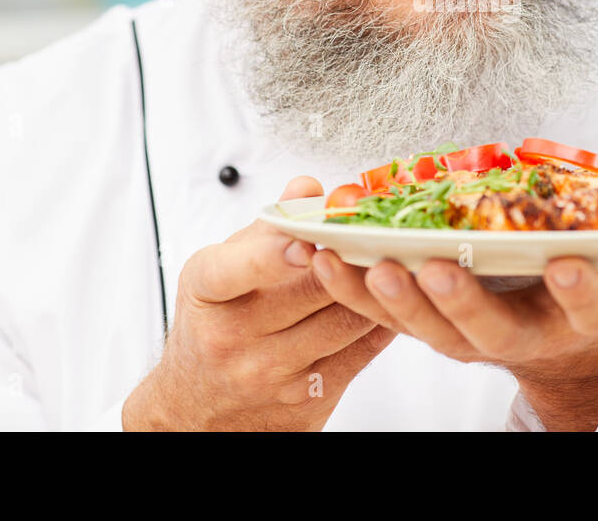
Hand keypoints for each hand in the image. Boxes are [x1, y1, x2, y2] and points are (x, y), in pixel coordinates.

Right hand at [122, 177, 394, 430]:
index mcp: (207, 291)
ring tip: (396, 259)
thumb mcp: (223, 269)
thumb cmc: (217, 322)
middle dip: (351, 256)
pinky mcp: (308, 397)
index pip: (235, 269)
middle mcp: (232, 336)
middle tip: (381, 229)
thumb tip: (309, 189)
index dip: (273, 254)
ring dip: (377, 286)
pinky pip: (362, 351)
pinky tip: (393, 297)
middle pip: (309, 290)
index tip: (305, 240)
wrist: (201, 408)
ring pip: (346, 319)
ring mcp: (271, 372)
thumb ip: (267, 227)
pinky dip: (384, 320)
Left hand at [310, 241, 597, 430]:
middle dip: (461, 300)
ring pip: (426, 325)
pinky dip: (351, 286)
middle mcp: (518, 334)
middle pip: (487, 329)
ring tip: (367, 261)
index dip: (577, 289)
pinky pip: (384, 312)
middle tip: (436, 265)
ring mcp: (467, 335)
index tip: (569, 261)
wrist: (566, 342)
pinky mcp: (428, 324)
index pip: (582, 308)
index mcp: (576, 318)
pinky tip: (321, 255)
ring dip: (393, 296)